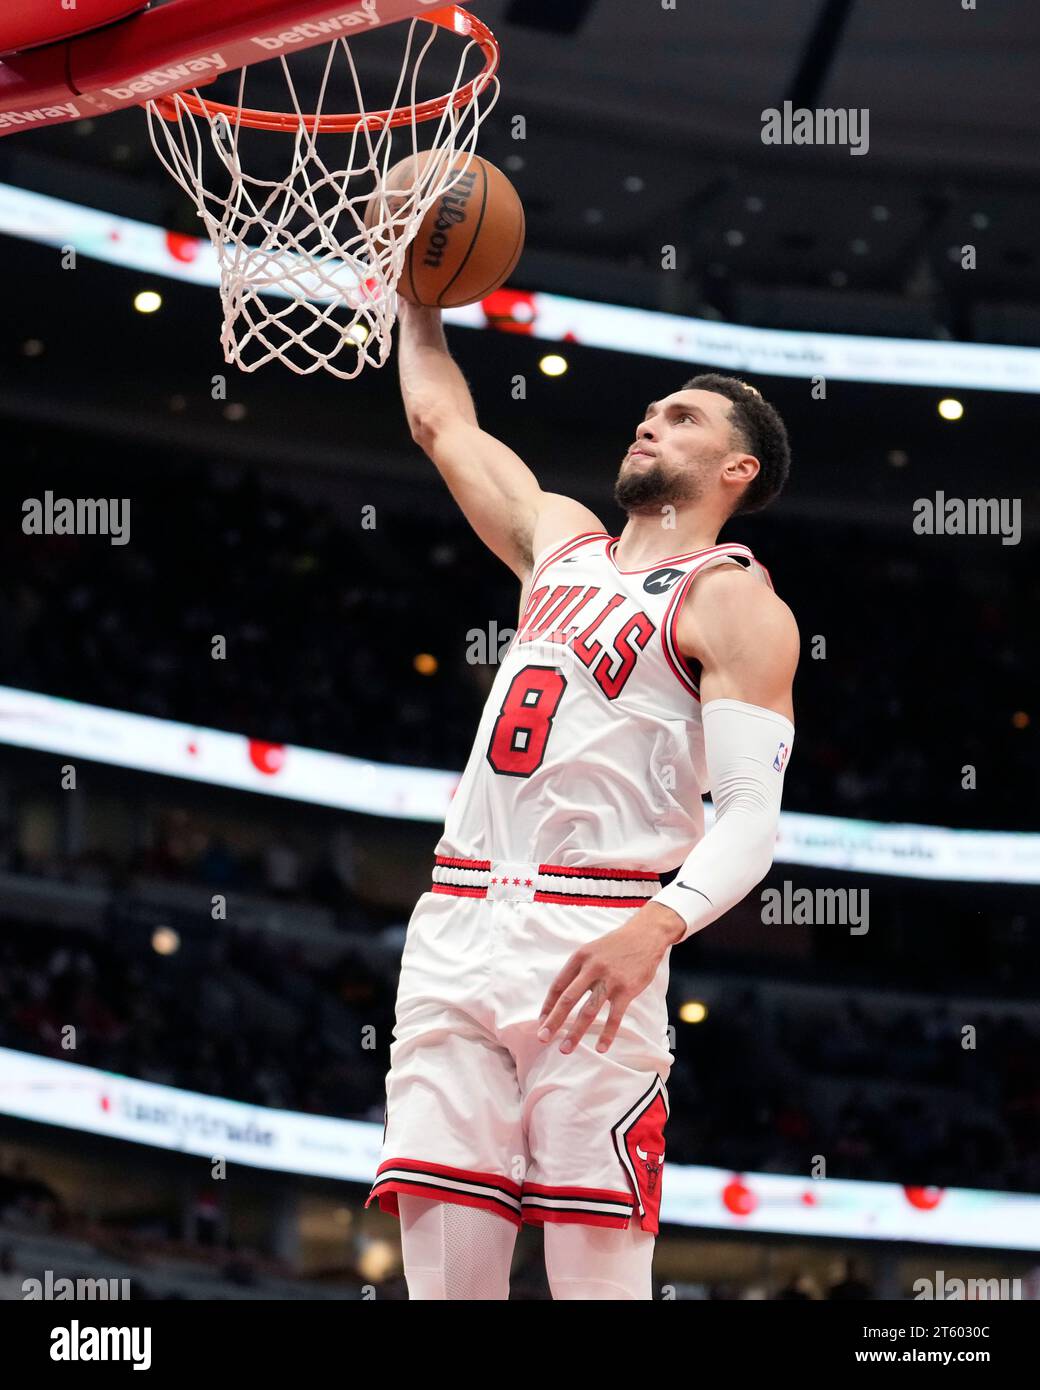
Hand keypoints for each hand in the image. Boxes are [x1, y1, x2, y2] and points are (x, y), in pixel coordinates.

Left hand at [536, 902, 684, 1054]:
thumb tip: (563, 994)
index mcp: (579, 957)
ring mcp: (609, 980)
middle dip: (553, 1021)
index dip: (548, 1005)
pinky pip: (615, 1016)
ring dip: (575, 1032)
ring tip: (565, 1049)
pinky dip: (607, 1034)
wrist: (645, 935)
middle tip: (542, 1037)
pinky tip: (601, 1048)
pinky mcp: (626, 989)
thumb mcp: (592, 950)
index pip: (558, 985)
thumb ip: (579, 970)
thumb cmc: (616, 945)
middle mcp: (592, 968)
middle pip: (568, 999)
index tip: (541, 1021)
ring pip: (588, 1011)